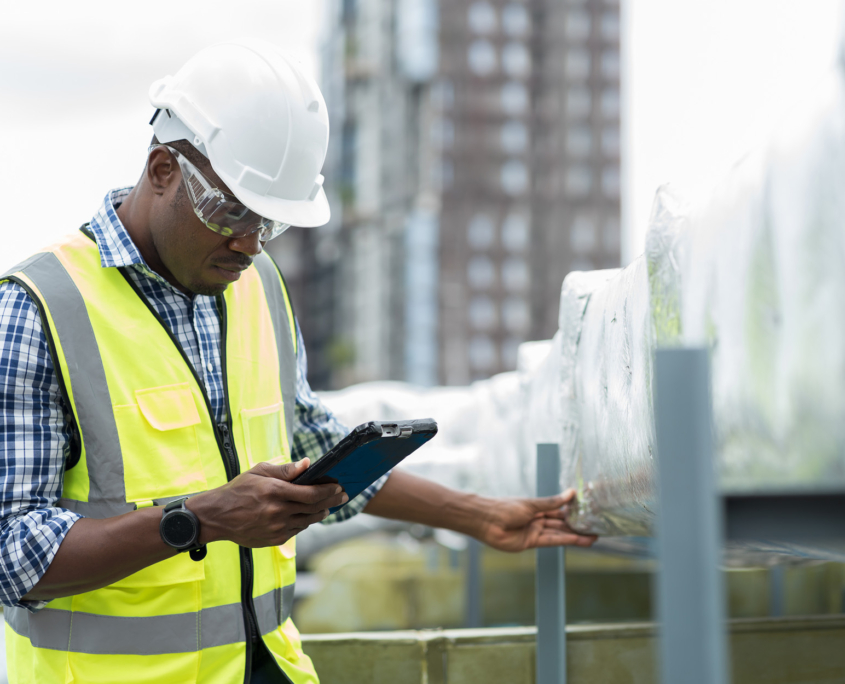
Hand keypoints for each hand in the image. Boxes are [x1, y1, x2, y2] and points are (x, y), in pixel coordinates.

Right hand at [187, 459, 347, 547]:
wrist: (217, 516)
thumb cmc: (238, 490)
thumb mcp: (259, 472)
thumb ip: (285, 470)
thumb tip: (307, 463)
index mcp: (275, 491)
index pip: (311, 493)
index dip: (328, 491)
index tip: (338, 487)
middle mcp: (277, 511)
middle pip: (314, 508)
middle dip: (332, 501)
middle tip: (343, 496)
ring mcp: (276, 528)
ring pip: (308, 521)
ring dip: (321, 513)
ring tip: (328, 506)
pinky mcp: (274, 540)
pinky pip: (297, 530)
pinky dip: (305, 522)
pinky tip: (308, 516)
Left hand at [475, 488, 597, 552]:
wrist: (485, 521)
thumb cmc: (505, 507)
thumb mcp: (532, 504)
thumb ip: (552, 502)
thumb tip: (571, 493)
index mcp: (536, 506)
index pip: (559, 508)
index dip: (573, 510)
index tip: (589, 510)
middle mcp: (537, 519)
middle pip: (561, 522)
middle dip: (578, 525)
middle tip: (596, 526)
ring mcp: (535, 531)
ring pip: (559, 533)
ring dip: (576, 535)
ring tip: (594, 536)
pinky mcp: (531, 542)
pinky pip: (552, 541)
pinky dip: (566, 541)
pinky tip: (580, 540)